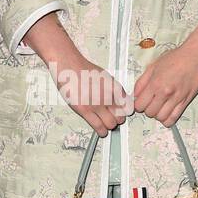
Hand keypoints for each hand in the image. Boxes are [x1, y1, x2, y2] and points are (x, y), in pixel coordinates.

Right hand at [19, 13, 131, 136]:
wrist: (69, 66)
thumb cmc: (84, 70)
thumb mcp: (105, 76)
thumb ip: (114, 89)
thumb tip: (121, 101)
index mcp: (114, 88)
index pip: (127, 106)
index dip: (124, 112)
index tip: (120, 113)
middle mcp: (108, 96)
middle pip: (121, 117)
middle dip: (117, 120)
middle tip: (111, 119)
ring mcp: (97, 104)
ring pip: (111, 124)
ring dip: (109, 126)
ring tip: (105, 125)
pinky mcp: (85, 110)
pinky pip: (98, 126)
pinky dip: (102, 131)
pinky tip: (101, 131)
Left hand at [132, 24, 197, 125]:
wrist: (196, 56)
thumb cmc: (176, 58)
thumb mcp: (153, 65)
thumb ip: (142, 81)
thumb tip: (135, 95)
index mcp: (155, 83)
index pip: (140, 105)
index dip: (138, 104)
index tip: (141, 101)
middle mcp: (165, 93)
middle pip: (149, 113)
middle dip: (147, 109)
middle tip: (150, 102)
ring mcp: (176, 99)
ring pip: (161, 118)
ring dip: (157, 114)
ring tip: (159, 106)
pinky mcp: (186, 102)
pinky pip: (174, 118)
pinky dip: (168, 119)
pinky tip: (166, 113)